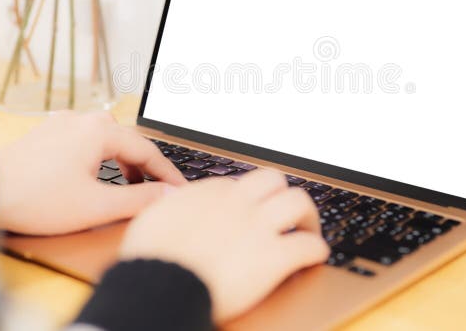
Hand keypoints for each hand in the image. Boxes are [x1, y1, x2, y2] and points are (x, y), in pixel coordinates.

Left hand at [0, 111, 186, 234]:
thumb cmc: (37, 200)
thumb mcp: (96, 206)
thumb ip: (138, 200)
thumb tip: (170, 195)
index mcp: (99, 131)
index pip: (148, 150)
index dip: (168, 174)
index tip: (180, 192)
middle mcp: (83, 119)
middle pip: (128, 140)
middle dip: (147, 166)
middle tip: (159, 189)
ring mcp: (63, 124)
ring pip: (107, 137)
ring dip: (123, 159)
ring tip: (131, 184)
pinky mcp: (48, 133)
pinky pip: (86, 138)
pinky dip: (102, 155)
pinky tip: (97, 173)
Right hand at [119, 169, 329, 322]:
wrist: (159, 286)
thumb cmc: (149, 261)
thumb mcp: (151, 220)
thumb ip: (168, 205)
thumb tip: (172, 197)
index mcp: (207, 194)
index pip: (237, 184)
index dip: (248, 198)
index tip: (250, 209)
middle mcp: (236, 203)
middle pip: (273, 180)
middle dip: (283, 193)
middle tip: (287, 210)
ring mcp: (257, 227)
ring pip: (298, 201)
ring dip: (308, 215)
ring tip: (308, 229)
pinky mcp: (273, 257)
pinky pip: (307, 245)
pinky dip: (316, 250)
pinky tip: (315, 257)